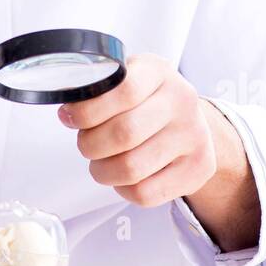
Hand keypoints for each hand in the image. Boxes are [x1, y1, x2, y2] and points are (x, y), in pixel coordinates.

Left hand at [60, 53, 259, 250]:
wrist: (191, 121)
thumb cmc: (146, 99)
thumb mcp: (127, 77)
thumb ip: (99, 88)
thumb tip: (68, 111)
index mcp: (159, 72)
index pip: (123, 91)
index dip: (88, 110)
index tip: (69, 118)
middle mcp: (182, 102)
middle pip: (124, 133)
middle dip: (90, 144)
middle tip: (84, 143)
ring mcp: (194, 137)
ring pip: (131, 168)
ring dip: (102, 170)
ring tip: (99, 162)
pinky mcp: (198, 169)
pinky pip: (145, 193)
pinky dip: (123, 189)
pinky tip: (122, 176)